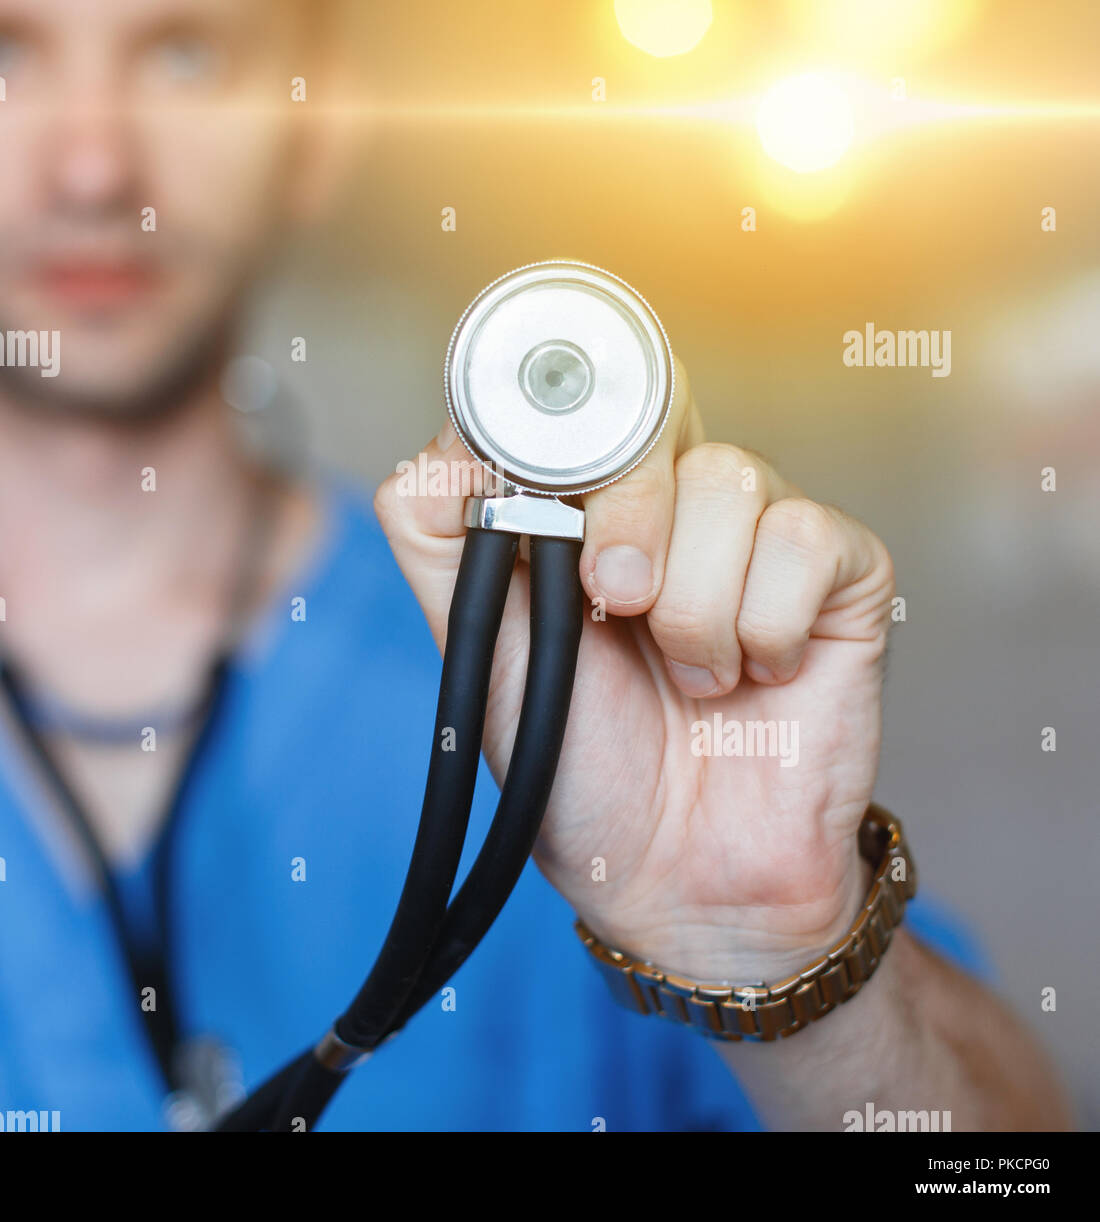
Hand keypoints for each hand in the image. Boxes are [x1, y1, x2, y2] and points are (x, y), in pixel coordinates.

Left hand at [374, 356, 894, 983]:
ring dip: (691, 604)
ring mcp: (759, 531)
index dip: (562, 424)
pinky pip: (805, 538)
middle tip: (612, 604)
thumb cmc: (581, 768)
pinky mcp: (840, 572)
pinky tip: (754, 677)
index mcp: (588, 506)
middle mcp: (674, 502)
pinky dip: (766, 626)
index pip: (582, 399)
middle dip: (622, 520)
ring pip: (728, 479)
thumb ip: (442, 541)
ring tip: (688, 676)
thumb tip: (437, 443)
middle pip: (654, 414)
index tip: (541, 486)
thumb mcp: (481, 650)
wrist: (676, 879)